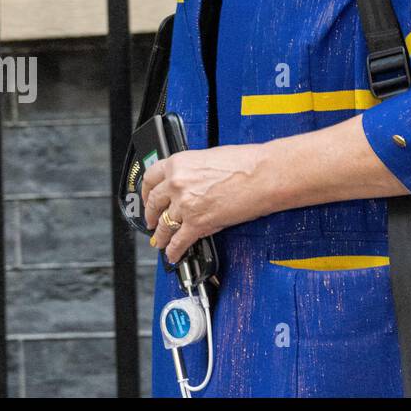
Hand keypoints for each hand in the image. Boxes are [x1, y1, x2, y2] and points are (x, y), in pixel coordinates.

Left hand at [141, 142, 268, 265]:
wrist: (264, 175)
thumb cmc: (248, 163)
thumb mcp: (213, 157)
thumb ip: (195, 170)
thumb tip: (192, 179)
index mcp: (180, 163)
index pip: (150, 178)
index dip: (146, 192)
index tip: (148, 197)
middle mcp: (177, 183)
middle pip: (154, 203)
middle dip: (152, 215)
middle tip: (152, 220)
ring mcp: (185, 204)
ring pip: (164, 225)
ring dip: (161, 236)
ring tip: (161, 241)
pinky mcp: (196, 224)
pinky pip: (178, 242)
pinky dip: (174, 251)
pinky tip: (173, 254)